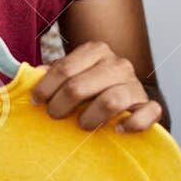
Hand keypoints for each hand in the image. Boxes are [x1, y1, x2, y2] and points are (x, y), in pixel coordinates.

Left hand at [30, 41, 161, 132]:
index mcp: (96, 51)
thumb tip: (31, 76)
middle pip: (80, 86)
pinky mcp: (149, 105)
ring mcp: (135, 85)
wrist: (127, 100)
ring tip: (82, 125)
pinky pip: (147, 113)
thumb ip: (53, 74)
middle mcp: (118, 64)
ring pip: (112, 100)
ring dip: (90, 117)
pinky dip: (131, 124)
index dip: (44, 88)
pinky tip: (116, 129)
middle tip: (54, 116)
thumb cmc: (91, 89)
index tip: (36, 102)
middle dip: (60, 105)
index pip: (63, 69)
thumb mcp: (72, 76)